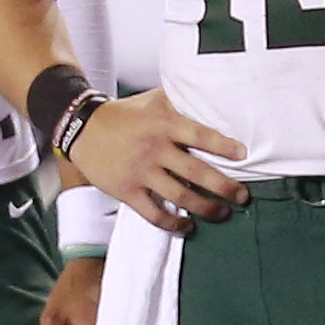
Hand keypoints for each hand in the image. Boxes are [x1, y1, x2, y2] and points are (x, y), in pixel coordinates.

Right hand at [69, 90, 248, 232]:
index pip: (201, 135)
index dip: (224, 146)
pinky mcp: (127, 191)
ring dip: (206, 208)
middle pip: (197, 172)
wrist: (81, 127)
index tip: (244, 155)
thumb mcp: (152, 102)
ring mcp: (140, 172)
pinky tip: (188, 226)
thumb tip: (211, 98)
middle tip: (243, 197)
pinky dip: (173, 223)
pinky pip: (154, 213)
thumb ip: (179, 103)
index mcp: (164, 125)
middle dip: (225, 187)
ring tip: (223, 213)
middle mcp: (154, 149)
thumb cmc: (124, 115)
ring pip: (180, 196)